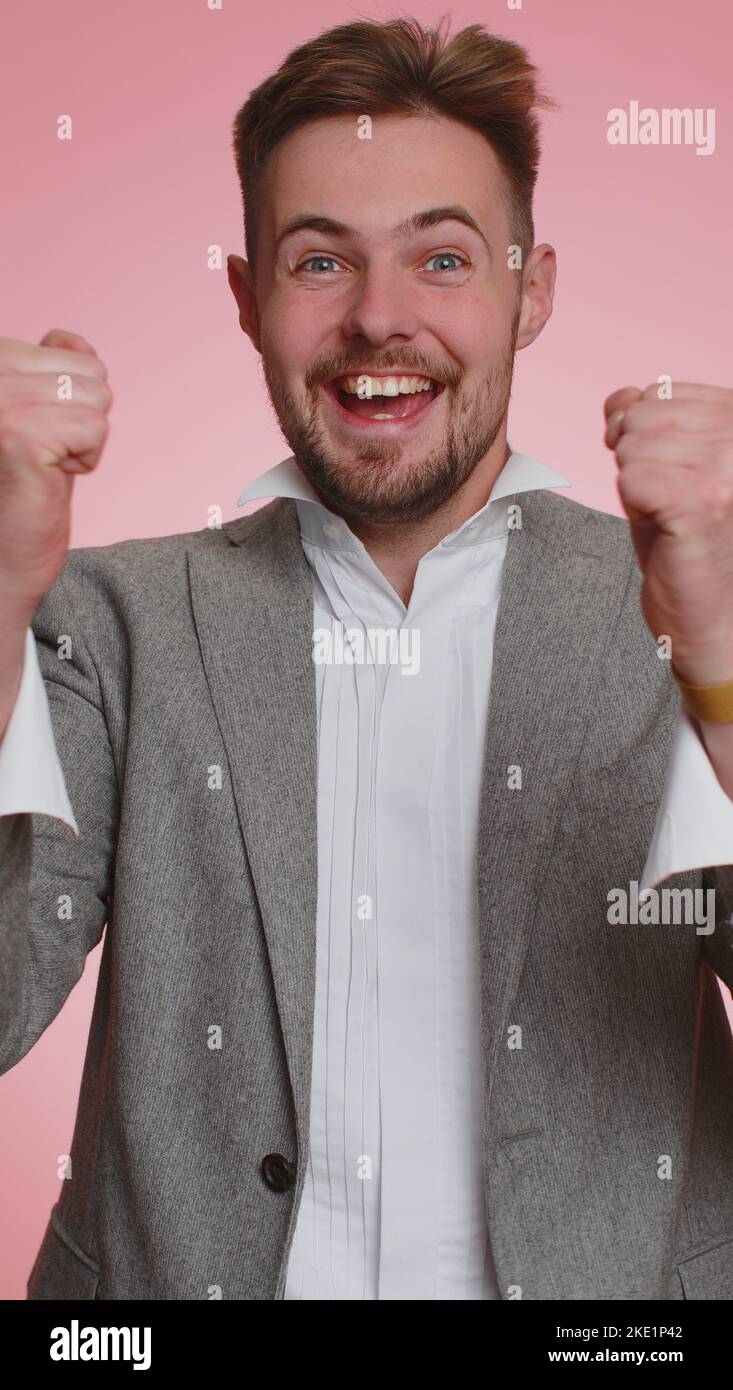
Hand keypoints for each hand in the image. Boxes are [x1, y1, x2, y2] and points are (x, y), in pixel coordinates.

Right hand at [0, 329, 111, 615]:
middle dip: (80, 417)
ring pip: (98, 396)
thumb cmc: (17, 483)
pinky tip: (49, 475)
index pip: (69, 350)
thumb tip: (69, 339)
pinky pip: (97, 426)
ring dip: (82, 438)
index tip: (33, 434)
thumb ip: (46, 370)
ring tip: (43, 462)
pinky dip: (85, 459)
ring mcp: (0, 399)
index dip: (68, 400)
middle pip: (90, 370)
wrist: (1, 553)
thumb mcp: (36, 412)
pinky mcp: (20, 434)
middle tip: (42, 451)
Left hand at [603, 382, 732, 685]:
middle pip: (642, 415)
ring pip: (632, 445)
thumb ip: (646, 420)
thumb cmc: (687, 537)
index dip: (644, 433)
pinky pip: (630, 478)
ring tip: (671, 513)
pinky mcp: (702, 502)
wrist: (714, 610)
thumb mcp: (666, 462)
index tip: (670, 472)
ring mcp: (726, 467)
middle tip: (669, 499)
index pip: (659, 390)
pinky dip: (634, 505)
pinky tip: (665, 526)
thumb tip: (621, 398)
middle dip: (638, 459)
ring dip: (637, 485)